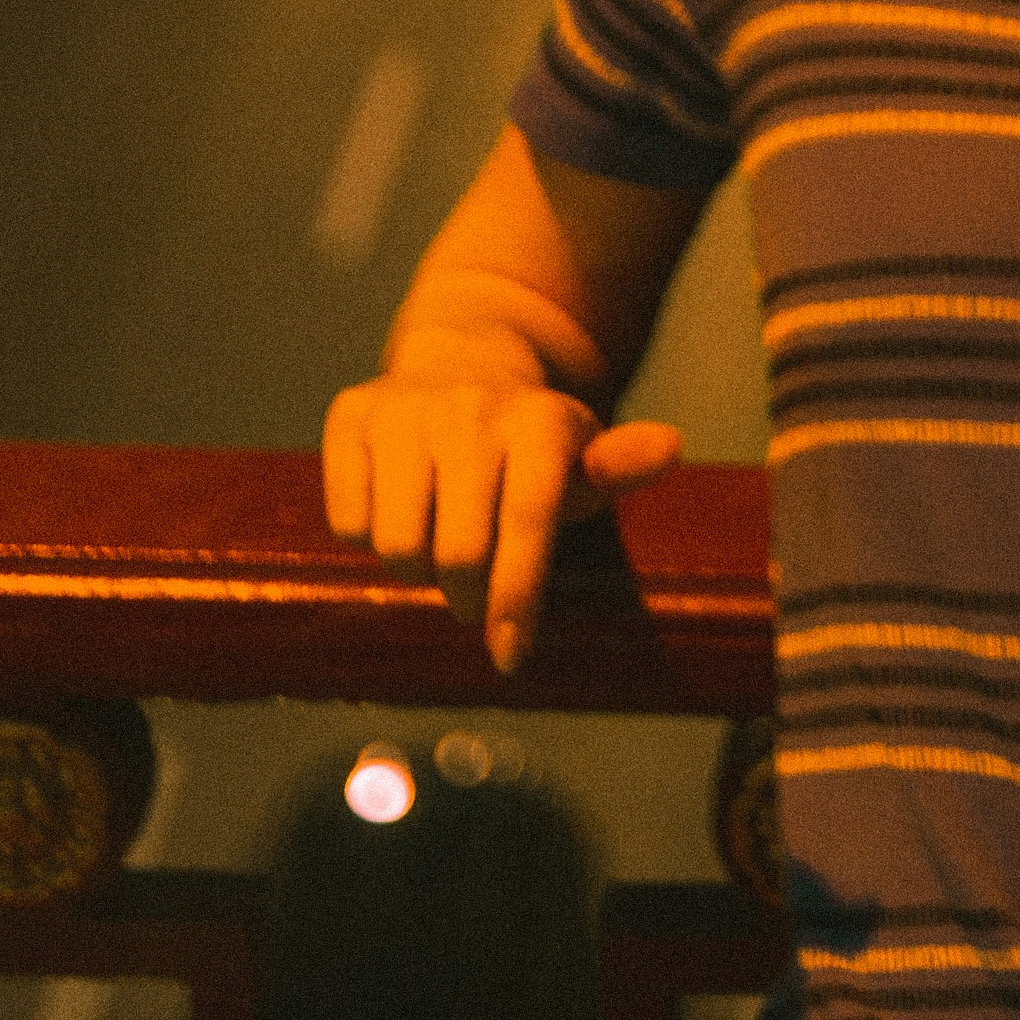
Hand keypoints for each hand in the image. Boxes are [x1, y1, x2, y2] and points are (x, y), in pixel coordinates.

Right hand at [321, 355, 683, 674]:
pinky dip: (370, 539)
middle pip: (460, 554)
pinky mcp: (350, 415)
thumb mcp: (578, 458)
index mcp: (539, 422)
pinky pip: (349, 521)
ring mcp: (405, 408)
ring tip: (439, 547)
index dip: (517, 601)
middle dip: (469, 597)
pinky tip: (398, 514)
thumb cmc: (530, 441)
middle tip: (476, 592)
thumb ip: (617, 468)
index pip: (528, 524)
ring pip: (399, 546)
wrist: (462, 363)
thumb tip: (670, 446)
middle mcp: (471, 406)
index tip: (509, 656)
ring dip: (418, 571)